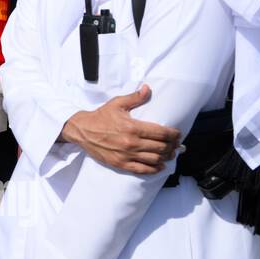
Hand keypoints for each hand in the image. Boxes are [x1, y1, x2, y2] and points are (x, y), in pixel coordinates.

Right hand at [61, 84, 181, 173]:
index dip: (173, 134)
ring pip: (154, 159)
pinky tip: (160, 166)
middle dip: (172, 146)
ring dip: (166, 157)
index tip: (178, 134)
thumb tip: (148, 88)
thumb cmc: (100, 116)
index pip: (161, 133)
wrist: (82, 130)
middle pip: (161, 147)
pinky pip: (142, 170)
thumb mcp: (117, 103)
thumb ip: (135, 97)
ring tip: (170, 154)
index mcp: (133, 127)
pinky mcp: (120, 164)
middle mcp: (131, 143)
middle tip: (177, 145)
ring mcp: (126, 155)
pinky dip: (154, 169)